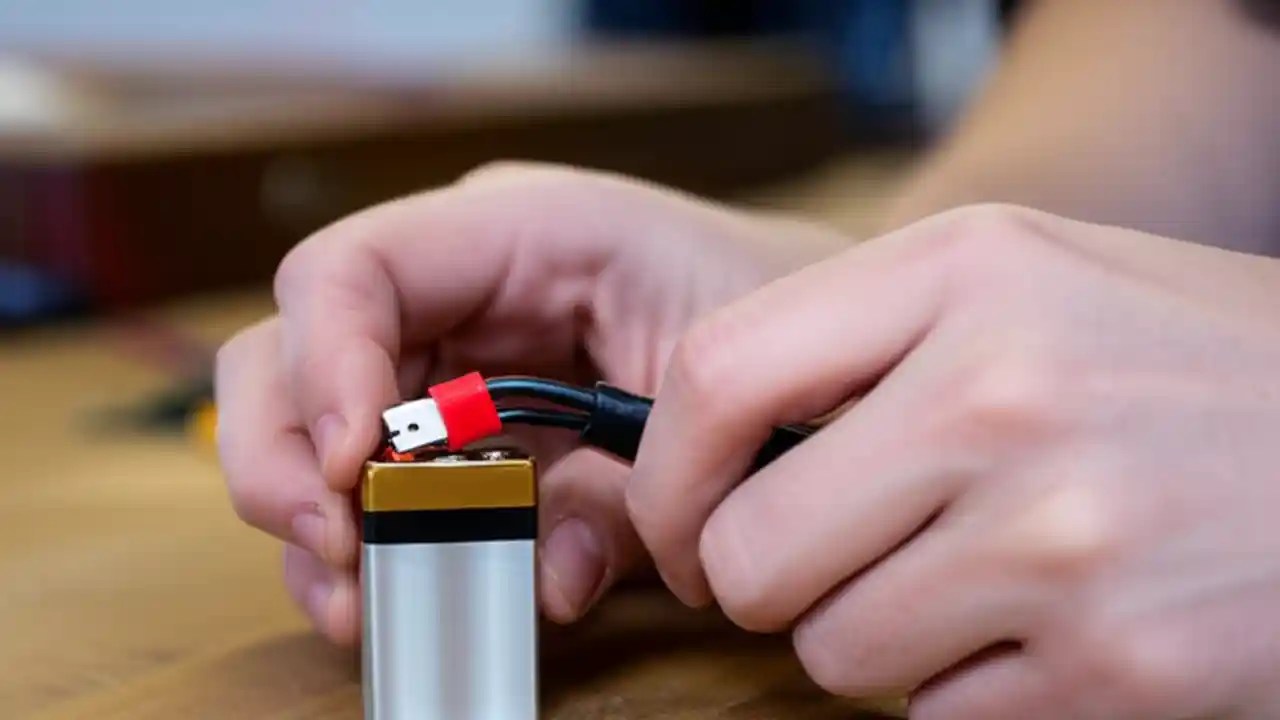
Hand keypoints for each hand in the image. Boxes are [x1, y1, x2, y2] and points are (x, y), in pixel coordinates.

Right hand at [214, 162, 848, 642]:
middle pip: (291, 349)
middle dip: (290, 458)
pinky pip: (373, 485)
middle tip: (340, 546)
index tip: (348, 467)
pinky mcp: (458, 431)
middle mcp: (460, 290)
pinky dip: (367, 547)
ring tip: (359, 599)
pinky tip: (390, 594)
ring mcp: (449, 359)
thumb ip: (624, 490)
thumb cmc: (773, 327)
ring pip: (307, 425)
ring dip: (316, 521)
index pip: (356, 268)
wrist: (816, 345)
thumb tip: (542, 579)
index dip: (323, 365)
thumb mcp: (714, 392)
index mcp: (521, 230)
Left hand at [627, 204, 1279, 718]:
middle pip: (753, 551)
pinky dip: (967, 688)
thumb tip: (715, 450)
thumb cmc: (1178, 361)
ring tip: (973, 577)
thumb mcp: (1025, 280)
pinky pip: (936, 717)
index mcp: (967, 274)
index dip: (665, 473)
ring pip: (836, 652)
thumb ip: (866, 341)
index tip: (684, 519)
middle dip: (765, 580)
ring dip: (875, 634)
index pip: (717, 378)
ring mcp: (1063, 539)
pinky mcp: (1117, 668)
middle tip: (825, 563)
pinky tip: (1046, 623)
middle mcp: (1005, 396)